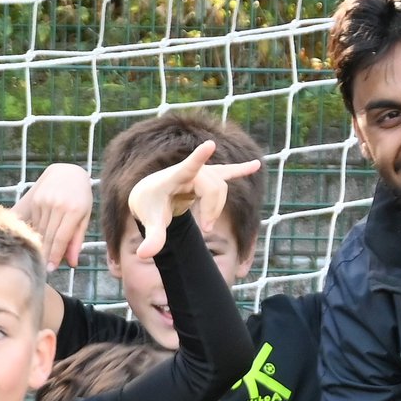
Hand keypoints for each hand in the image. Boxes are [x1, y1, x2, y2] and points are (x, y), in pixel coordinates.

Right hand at [11, 162, 92, 269]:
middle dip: (46, 254)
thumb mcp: (84, 217)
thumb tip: (72, 263)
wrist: (67, 172)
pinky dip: (36, 232)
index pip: (61, 238)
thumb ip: (77, 239)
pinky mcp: (35, 199)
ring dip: (40, 244)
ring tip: (41, 256)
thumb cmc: (80, 197)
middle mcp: (58, 205)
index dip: (55, 255)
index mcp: (74, 210)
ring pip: (40, 230)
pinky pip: (35, 222)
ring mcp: (45, 201)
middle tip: (44, 269)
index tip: (50, 269)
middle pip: (49, 236)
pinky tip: (37, 240)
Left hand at [126, 140, 260, 258]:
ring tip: (207, 226)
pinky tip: (256, 165)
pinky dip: (241, 169)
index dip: (198, 158)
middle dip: (213, 210)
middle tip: (206, 230)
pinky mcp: (207, 176)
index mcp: (172, 178)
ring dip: (218, 207)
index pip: (187, 168)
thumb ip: (151, 238)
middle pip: (214, 187)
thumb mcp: (149, 222)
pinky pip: (227, 171)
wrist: (149, 193)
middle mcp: (189, 171)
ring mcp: (199, 172)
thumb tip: (143, 255)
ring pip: (221, 186)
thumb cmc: (148, 206)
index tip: (210, 145)